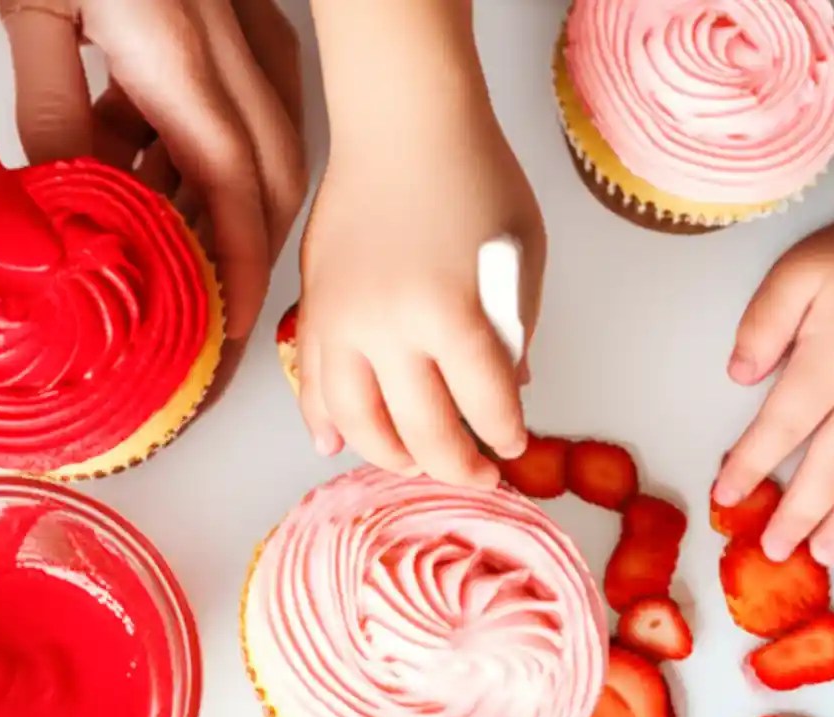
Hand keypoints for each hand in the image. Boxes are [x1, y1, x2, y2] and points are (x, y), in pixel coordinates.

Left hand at [0, 0, 305, 350]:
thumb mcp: (36, 6)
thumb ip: (50, 107)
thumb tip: (57, 218)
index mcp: (179, 46)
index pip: (233, 185)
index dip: (235, 270)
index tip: (222, 335)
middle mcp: (236, 46)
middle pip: (272, 188)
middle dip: (240, 267)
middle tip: (200, 333)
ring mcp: (250, 32)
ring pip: (260, 158)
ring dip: (207, 215)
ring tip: (143, 257)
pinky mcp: (242, 22)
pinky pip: (240, 116)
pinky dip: (194, 163)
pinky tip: (132, 174)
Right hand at [296, 112, 544, 487]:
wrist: (401, 125)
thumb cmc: (473, 178)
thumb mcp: (522, 255)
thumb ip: (513, 330)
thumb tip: (506, 390)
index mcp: (453, 313)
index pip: (486, 405)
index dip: (505, 436)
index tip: (514, 446)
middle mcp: (389, 327)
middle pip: (423, 430)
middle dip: (457, 465)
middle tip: (478, 475)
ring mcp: (341, 321)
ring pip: (357, 421)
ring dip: (391, 456)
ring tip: (415, 463)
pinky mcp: (313, 309)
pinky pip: (311, 383)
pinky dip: (323, 421)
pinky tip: (334, 445)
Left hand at [715, 148, 833, 565]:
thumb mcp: (797, 273)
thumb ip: (761, 326)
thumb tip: (738, 378)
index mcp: (831, 362)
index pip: (781, 429)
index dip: (751, 465)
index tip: (727, 496)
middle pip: (832, 467)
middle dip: (800, 513)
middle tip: (775, 551)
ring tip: (828, 554)